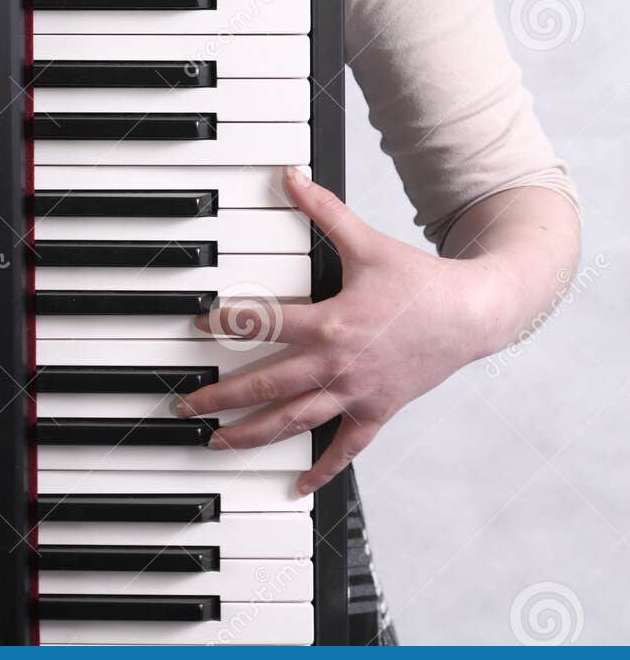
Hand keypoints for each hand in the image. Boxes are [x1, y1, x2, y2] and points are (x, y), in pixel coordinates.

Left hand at [177, 167, 506, 494]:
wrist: (472, 315)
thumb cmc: (418, 281)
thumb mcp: (366, 241)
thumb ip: (323, 210)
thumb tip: (292, 175)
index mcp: (331, 323)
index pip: (265, 324)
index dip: (225, 324)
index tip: (197, 328)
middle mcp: (338, 364)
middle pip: (267, 386)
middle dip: (221, 397)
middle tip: (186, 406)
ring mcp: (357, 393)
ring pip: (295, 422)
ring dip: (252, 436)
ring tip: (218, 442)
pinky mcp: (378, 411)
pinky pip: (346, 447)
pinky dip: (322, 468)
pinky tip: (298, 484)